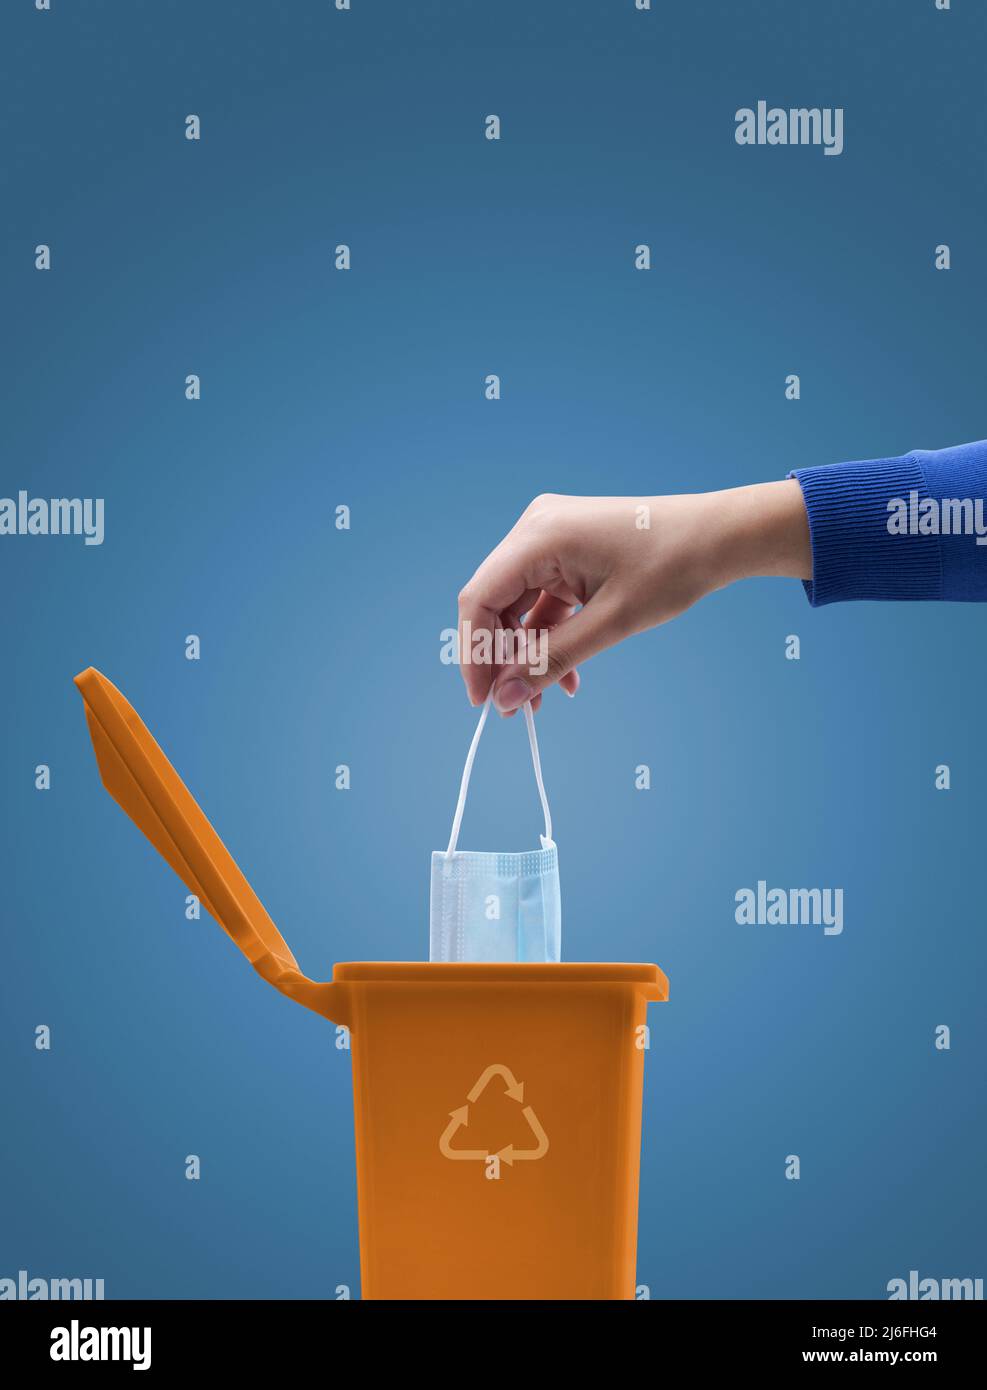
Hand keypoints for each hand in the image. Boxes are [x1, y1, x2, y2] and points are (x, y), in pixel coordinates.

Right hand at [456, 481, 810, 712]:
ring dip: (528, 653)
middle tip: (514, 708)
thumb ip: (552, 660)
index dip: (474, 654)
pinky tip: (567, 674)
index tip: (483, 700)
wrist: (717, 536)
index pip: (480, 599)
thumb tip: (505, 699)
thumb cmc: (671, 567)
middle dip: (503, 659)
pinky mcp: (566, 550)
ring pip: (519, 605)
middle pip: (495, 603)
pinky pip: (543, 598)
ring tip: (542, 699)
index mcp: (539, 536)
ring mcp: (550, 537)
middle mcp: (535, 529)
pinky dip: (550, 635)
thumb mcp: (610, 623)